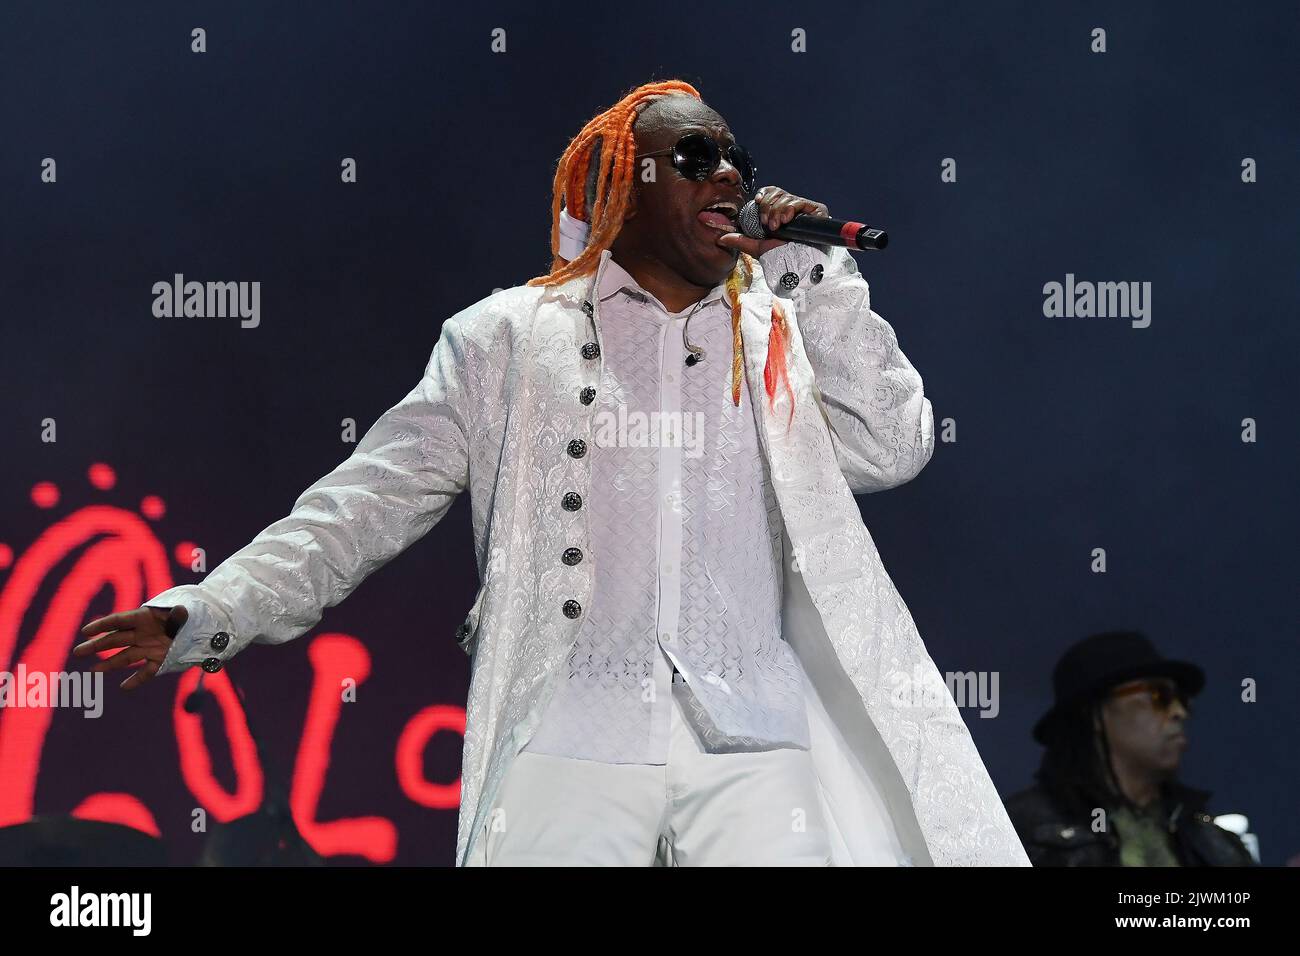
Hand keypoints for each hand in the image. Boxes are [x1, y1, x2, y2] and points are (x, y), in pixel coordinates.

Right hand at [74, 605, 186, 690]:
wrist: (202, 626)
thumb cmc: (190, 612)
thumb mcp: (185, 611)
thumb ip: (179, 614)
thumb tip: (180, 611)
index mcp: (145, 617)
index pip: (120, 620)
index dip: (102, 625)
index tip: (86, 631)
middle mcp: (143, 633)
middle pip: (116, 639)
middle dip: (97, 645)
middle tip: (78, 652)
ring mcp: (149, 647)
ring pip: (126, 656)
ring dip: (110, 664)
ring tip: (93, 670)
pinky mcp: (159, 659)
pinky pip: (145, 671)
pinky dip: (136, 679)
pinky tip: (124, 687)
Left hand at [714, 186, 829, 256]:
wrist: (797, 264)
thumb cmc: (780, 257)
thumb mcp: (757, 247)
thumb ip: (740, 240)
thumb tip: (721, 238)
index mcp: (779, 212)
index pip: (771, 193)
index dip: (763, 195)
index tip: (757, 202)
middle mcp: (792, 208)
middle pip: (777, 193)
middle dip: (768, 206)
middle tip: (767, 223)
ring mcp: (804, 209)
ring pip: (786, 197)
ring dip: (777, 211)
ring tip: (776, 225)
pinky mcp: (816, 211)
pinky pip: (799, 201)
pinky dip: (790, 208)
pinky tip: (786, 219)